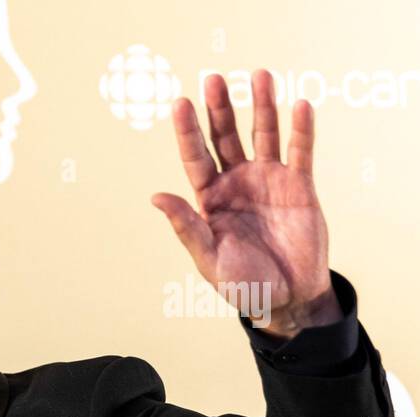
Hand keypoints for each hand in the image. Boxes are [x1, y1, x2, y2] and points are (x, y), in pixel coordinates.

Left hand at [151, 69, 340, 338]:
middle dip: (219, 108)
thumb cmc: (242, 284)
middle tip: (213, 79)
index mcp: (208, 200)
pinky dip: (301, 130)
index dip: (187, 131)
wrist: (287, 298)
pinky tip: (299, 105)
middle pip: (225, 137)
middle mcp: (236, 183)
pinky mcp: (299, 186)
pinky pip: (300, 152)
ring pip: (263, 135)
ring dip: (262, 106)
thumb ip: (187, 227)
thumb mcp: (208, 259)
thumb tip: (156, 197)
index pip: (195, 158)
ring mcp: (268, 180)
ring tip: (259, 76)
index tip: (180, 102)